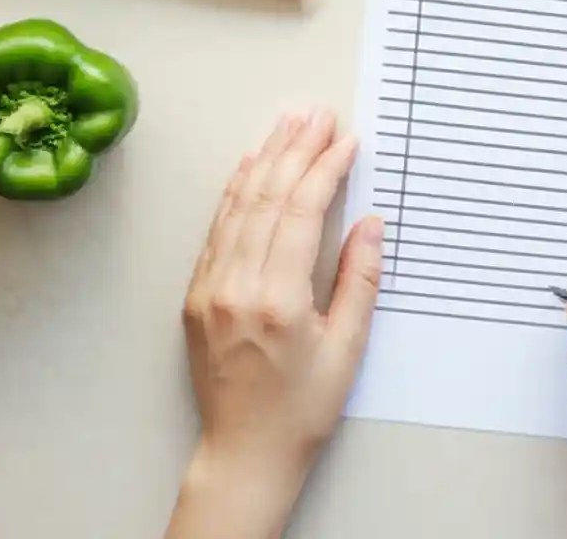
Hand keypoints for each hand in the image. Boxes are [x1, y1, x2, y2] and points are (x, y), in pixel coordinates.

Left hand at [167, 111, 383, 538]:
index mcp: (278, 300)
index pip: (301, 212)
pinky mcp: (196, 295)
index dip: (325, 169)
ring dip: (264, 160)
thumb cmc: (300, 409)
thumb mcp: (347, 349)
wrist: (244, 451)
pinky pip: (216, 229)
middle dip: (295, 149)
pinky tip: (249, 167)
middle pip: (267, 198)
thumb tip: (370, 222)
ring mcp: (209, 288)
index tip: (345, 140)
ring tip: (286, 124)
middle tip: (317, 114)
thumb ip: (359, 280)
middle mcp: (236, 286)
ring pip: (237, 207)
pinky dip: (235, 193)